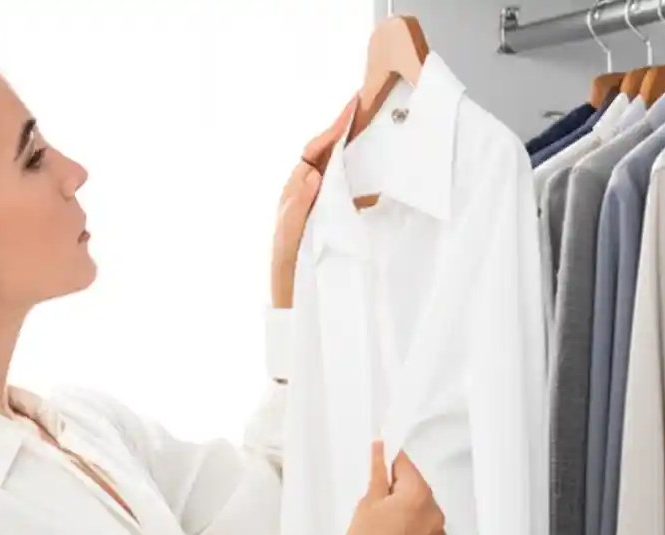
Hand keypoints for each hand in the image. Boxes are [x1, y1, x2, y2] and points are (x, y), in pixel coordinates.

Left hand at [271, 95, 358, 308]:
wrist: (293, 297)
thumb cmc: (287, 267)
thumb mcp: (288, 236)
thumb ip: (297, 206)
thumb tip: (313, 173)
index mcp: (294, 191)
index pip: (314, 151)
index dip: (333, 128)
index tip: (352, 107)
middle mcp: (305, 193)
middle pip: (326, 154)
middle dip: (344, 131)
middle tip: (365, 108)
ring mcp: (318, 204)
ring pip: (338, 170)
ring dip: (354, 152)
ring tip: (373, 134)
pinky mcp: (331, 217)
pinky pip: (347, 192)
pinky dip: (361, 181)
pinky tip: (377, 182)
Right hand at [324, 441, 446, 534]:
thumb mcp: (368, 502)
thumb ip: (379, 472)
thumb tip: (381, 449)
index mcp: (419, 496)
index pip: (406, 465)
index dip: (389, 461)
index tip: (381, 456)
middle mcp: (435, 513)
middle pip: (416, 486)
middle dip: (397, 487)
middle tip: (374, 502)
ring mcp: (437, 534)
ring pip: (421, 506)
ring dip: (406, 506)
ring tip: (382, 523)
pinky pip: (425, 526)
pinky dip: (412, 524)